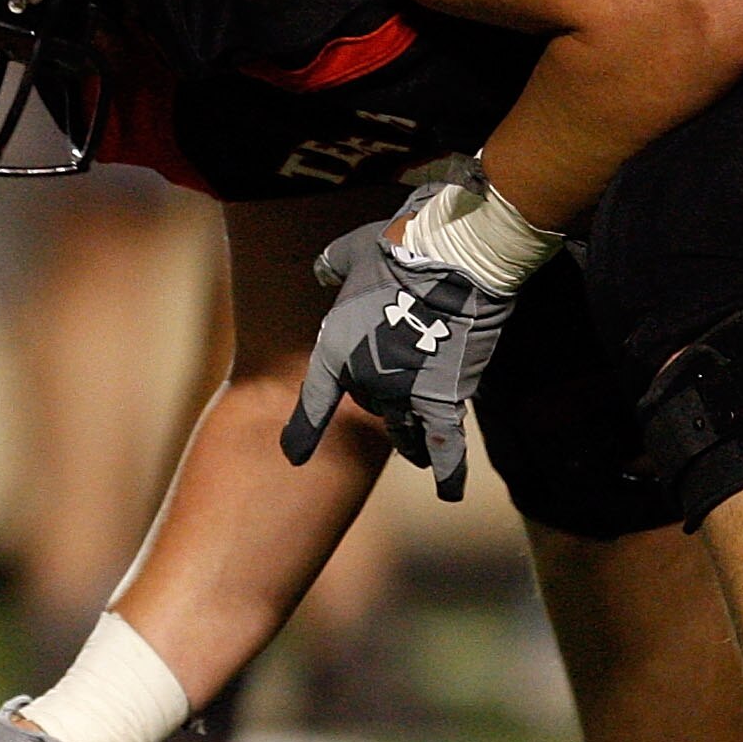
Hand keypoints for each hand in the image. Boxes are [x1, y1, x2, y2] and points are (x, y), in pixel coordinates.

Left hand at [281, 219, 515, 495]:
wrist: (448, 258)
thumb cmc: (399, 249)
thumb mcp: (351, 251)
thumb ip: (330, 264)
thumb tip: (320, 269)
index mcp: (335, 350)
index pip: (314, 401)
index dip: (303, 432)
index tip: (294, 456)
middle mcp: (365, 379)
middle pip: (372, 408)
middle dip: (382, 405)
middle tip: (397, 394)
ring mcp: (405, 393)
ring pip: (404, 432)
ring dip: (409, 442)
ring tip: (415, 453)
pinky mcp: (445, 398)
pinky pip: (444, 447)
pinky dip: (447, 472)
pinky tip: (448, 492)